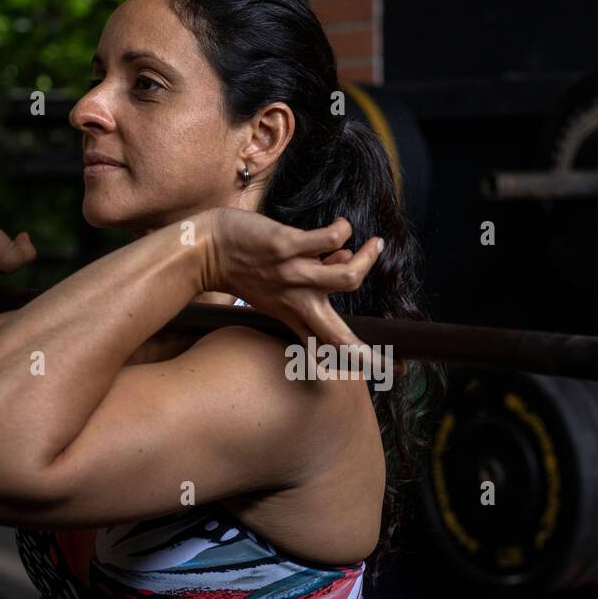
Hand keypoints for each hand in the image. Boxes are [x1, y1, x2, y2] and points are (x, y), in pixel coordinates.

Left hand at [201, 208, 383, 350]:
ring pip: (346, 277)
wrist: (204, 249)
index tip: (386, 372)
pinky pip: (328, 239)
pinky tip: (343, 226)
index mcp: (295, 316)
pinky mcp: (285, 246)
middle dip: (367, 354)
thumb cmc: (243, 269)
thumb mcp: (278, 289)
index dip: (358, 362)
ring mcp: (292, 275)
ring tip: (375, 245)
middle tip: (393, 367)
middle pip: (339, 336)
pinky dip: (343, 231)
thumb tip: (348, 258)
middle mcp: (297, 302)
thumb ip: (316, 281)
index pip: (329, 348)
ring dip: (367, 259)